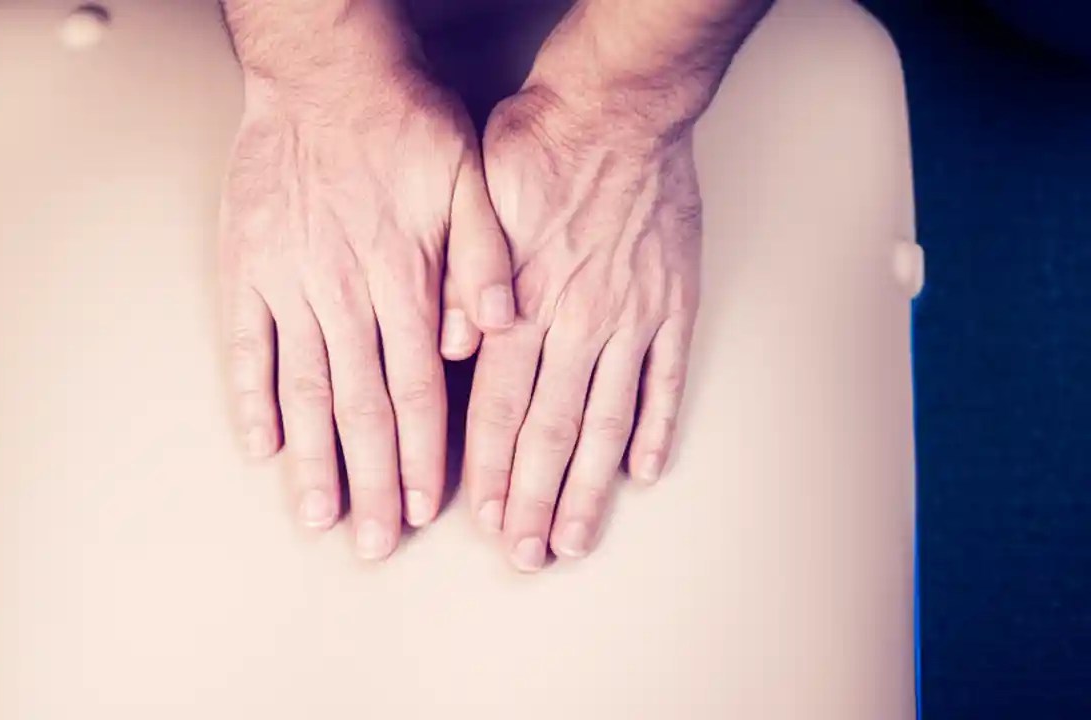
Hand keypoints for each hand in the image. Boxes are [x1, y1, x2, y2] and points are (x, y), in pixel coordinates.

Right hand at [219, 62, 514, 559]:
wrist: (324, 70)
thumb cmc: (403, 122)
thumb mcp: (474, 177)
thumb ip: (488, 256)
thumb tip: (495, 328)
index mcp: (405, 277)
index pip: (417, 388)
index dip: (421, 454)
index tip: (424, 507)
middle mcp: (345, 291)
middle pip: (361, 406)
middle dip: (372, 481)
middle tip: (375, 542)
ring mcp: (289, 283)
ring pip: (304, 389)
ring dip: (312, 460)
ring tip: (317, 518)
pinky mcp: (248, 266)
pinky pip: (245, 347)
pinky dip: (252, 399)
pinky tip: (260, 447)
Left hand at [465, 84, 702, 570]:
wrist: (620, 106)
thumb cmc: (539, 147)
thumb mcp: (472, 202)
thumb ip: (462, 279)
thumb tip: (449, 345)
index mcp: (523, 304)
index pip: (500, 408)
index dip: (490, 470)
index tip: (483, 519)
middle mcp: (578, 323)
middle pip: (552, 431)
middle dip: (535, 501)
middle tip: (527, 555)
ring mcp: (632, 319)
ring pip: (608, 421)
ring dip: (590, 486)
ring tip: (577, 537)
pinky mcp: (673, 304)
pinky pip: (667, 379)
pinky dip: (656, 427)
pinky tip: (645, 469)